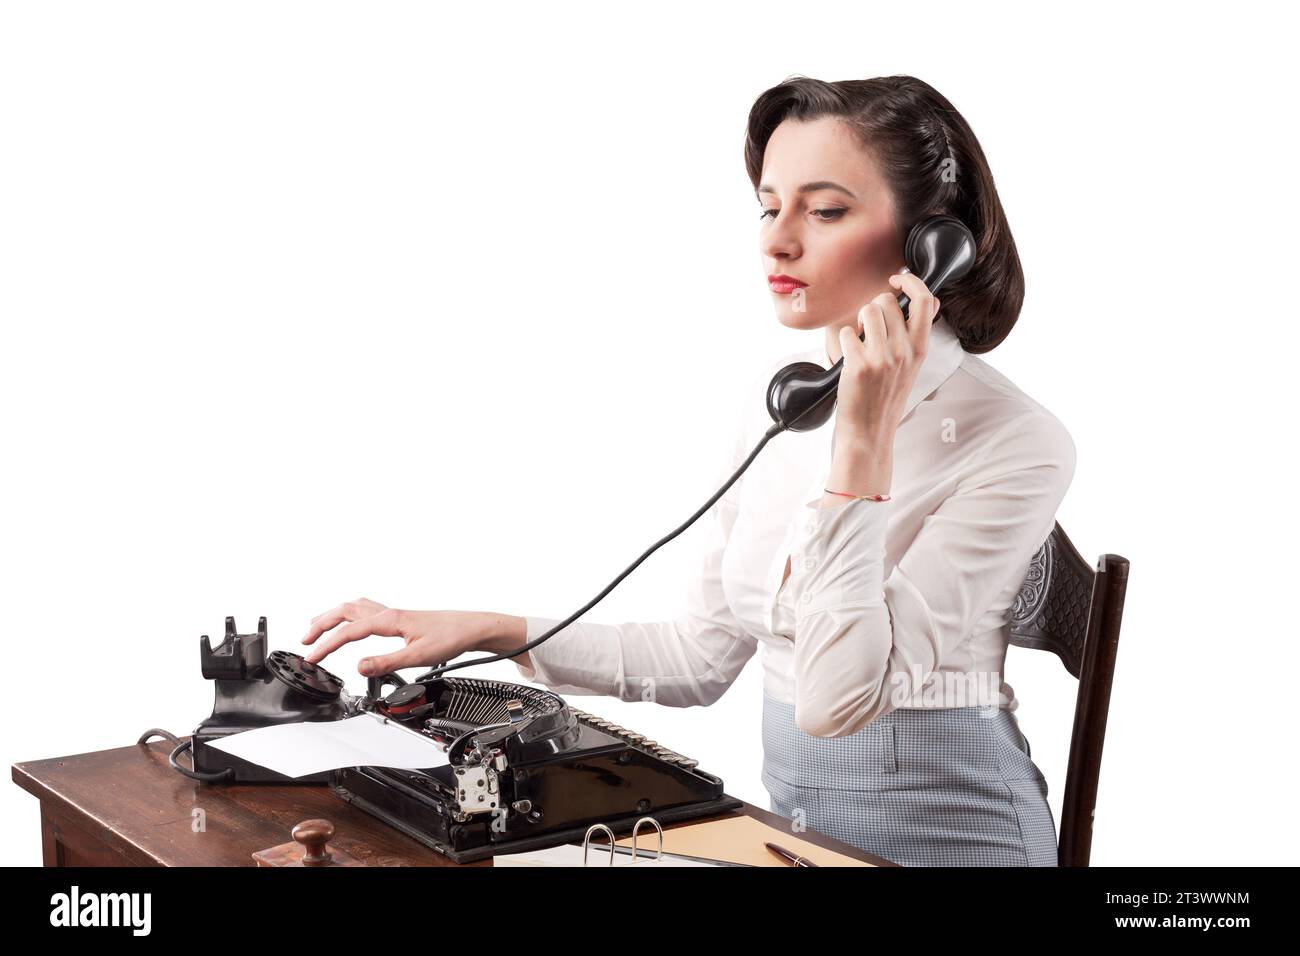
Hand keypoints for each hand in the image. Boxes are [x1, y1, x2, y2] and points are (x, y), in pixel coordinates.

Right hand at [299, 597, 484, 675]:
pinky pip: (366, 611)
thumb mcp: (418, 657)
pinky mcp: (399, 618)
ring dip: (333, 616)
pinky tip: (351, 624)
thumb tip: (359, 668)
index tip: (312, 658)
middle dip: (321, 624)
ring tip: (317, 627)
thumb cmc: (451, 638)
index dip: (327, 645)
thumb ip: (387, 663)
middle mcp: (388, 613)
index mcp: (389, 620)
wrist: (471, 628)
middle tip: (304, 641)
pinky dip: (349, 615)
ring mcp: (393, 614)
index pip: (349, 631)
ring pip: (354, 607)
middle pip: (345, 611)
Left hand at [834, 270, 939, 441]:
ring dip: (858, 323)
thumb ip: (917, 334)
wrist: (870, 431)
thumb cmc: (887, 397)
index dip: (911, 282)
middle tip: (870, 330)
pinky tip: (849, 359)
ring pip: (866, 311)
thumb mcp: (912, 365)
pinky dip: (843, 342)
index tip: (898, 278)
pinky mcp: (858, 364)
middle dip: (874, 309)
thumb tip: (930, 299)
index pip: (925, 300)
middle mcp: (904, 351)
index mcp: (920, 348)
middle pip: (886, 301)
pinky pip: (846, 332)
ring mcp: (882, 357)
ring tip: (860, 344)